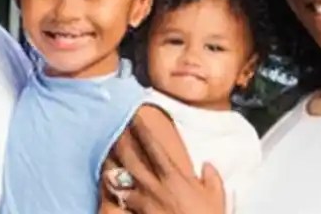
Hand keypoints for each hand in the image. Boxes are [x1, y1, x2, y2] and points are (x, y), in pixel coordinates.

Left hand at [103, 114, 225, 213]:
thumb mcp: (217, 198)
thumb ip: (212, 179)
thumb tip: (208, 165)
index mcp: (174, 177)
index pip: (154, 147)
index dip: (142, 130)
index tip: (134, 116)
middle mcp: (154, 187)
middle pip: (131, 159)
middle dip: (121, 142)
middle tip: (112, 129)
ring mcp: (142, 203)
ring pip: (119, 181)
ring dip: (110, 169)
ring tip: (103, 159)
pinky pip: (120, 203)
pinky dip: (113, 196)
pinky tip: (106, 191)